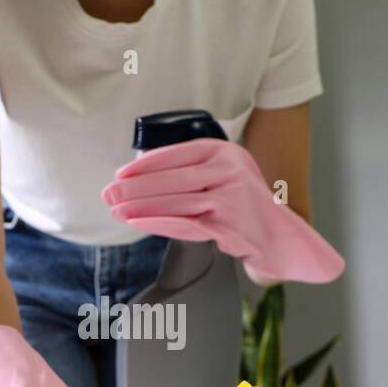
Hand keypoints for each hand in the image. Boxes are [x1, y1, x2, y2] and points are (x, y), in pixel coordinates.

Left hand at [101, 138, 343, 284]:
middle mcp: (229, 170)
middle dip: (135, 188)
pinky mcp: (228, 225)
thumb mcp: (224, 174)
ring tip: (116, 210)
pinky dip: (157, 223)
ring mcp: (230, 198)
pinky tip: (137, 222)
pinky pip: (185, 224)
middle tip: (108, 194)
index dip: (145, 165)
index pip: (177, 154)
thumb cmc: (244, 204)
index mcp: (224, 151)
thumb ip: (192, 171)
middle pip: (172, 179)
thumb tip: (138, 181)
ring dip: (141, 207)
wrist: (279, 235)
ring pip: (176, 201)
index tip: (120, 174)